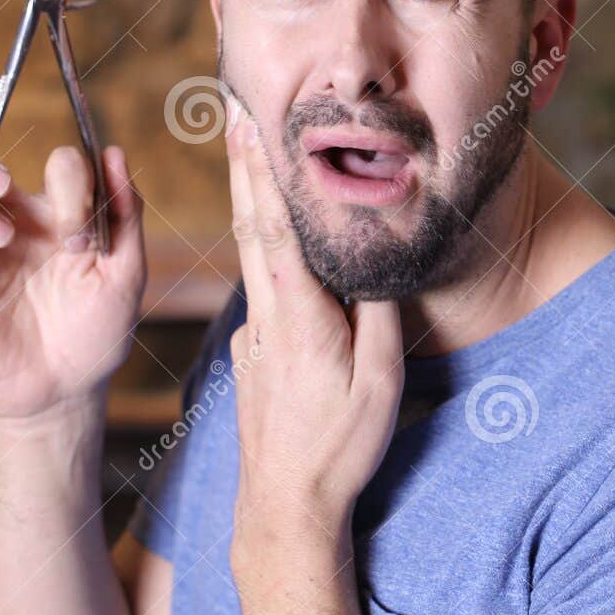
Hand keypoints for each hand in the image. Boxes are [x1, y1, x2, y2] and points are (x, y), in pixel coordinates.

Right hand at [0, 138, 146, 423]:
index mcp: (59, 212)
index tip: (85, 238)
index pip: (56, 163)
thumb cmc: (97, 329)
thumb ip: (125, 214)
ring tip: (2, 240)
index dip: (72, 185)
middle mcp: (13, 221)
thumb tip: (113, 153)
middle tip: (5, 186)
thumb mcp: (125, 273)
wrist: (66, 386)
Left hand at [222, 108, 403, 535]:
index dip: (262, 172)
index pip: (275, 228)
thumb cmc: (339, 445)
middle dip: (244, 165)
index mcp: (298, 316)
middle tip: (234, 111)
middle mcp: (266, 316)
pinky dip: (265, 249)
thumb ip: (377, 315)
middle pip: (252, 226)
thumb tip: (372, 265)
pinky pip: (263, 287)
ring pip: (254, 256)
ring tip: (249, 153)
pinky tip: (275, 237)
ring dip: (252, 201)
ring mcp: (253, 333)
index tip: (250, 124)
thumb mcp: (381, 380)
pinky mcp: (254, 350)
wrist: (283, 503)